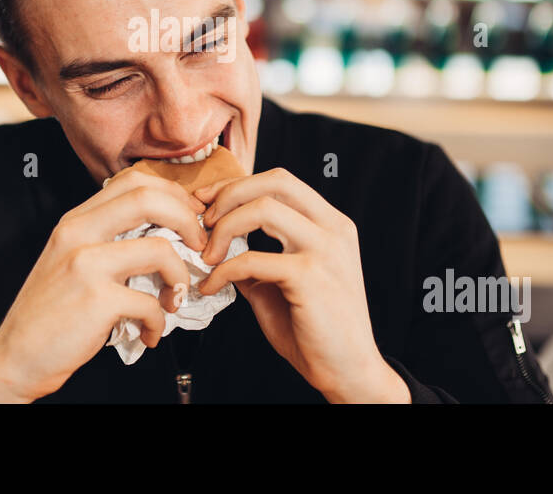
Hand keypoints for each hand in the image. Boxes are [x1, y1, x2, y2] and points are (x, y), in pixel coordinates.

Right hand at [0, 169, 209, 402]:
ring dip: (180, 278)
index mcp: (75, 221)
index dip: (171, 194)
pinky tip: (150, 333)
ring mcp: (86, 265)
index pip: (132, 181)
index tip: (190, 218)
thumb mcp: (70, 260)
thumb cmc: (49, 313)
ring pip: (160, 249)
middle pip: (148, 198)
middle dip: (187, 220)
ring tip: (173, 300)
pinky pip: (150, 302)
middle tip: (199, 246)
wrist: (14, 356)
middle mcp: (78, 233)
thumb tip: (160, 230)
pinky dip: (159, 321)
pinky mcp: (97, 300)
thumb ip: (104, 239)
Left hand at [194, 169, 409, 402]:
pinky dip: (223, 270)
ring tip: (208, 254)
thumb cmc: (317, 330)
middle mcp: (333, 229)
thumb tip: (216, 242)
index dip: (237, 185)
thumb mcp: (282, 283)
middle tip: (203, 221)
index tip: (207, 202)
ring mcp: (325, 250)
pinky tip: (212, 285)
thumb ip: (256, 258)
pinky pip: (252, 259)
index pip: (280, 181)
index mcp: (331, 224)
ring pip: (263, 209)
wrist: (349, 370)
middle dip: (229, 194)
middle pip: (274, 182)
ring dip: (224, 227)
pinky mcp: (311, 276)